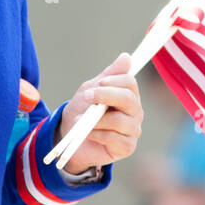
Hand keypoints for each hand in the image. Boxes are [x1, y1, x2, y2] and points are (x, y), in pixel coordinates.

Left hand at [59, 52, 142, 172]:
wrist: (70, 137)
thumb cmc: (83, 111)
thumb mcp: (92, 89)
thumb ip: (109, 75)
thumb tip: (126, 57)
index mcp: (128, 95)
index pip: (130, 83)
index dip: (113, 81)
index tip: (96, 84)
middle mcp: (135, 112)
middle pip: (128, 99)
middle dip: (104, 96)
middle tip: (86, 98)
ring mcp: (133, 130)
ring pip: (120, 120)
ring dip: (96, 119)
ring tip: (81, 120)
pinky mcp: (127, 147)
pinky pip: (114, 138)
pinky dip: (97, 134)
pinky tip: (88, 134)